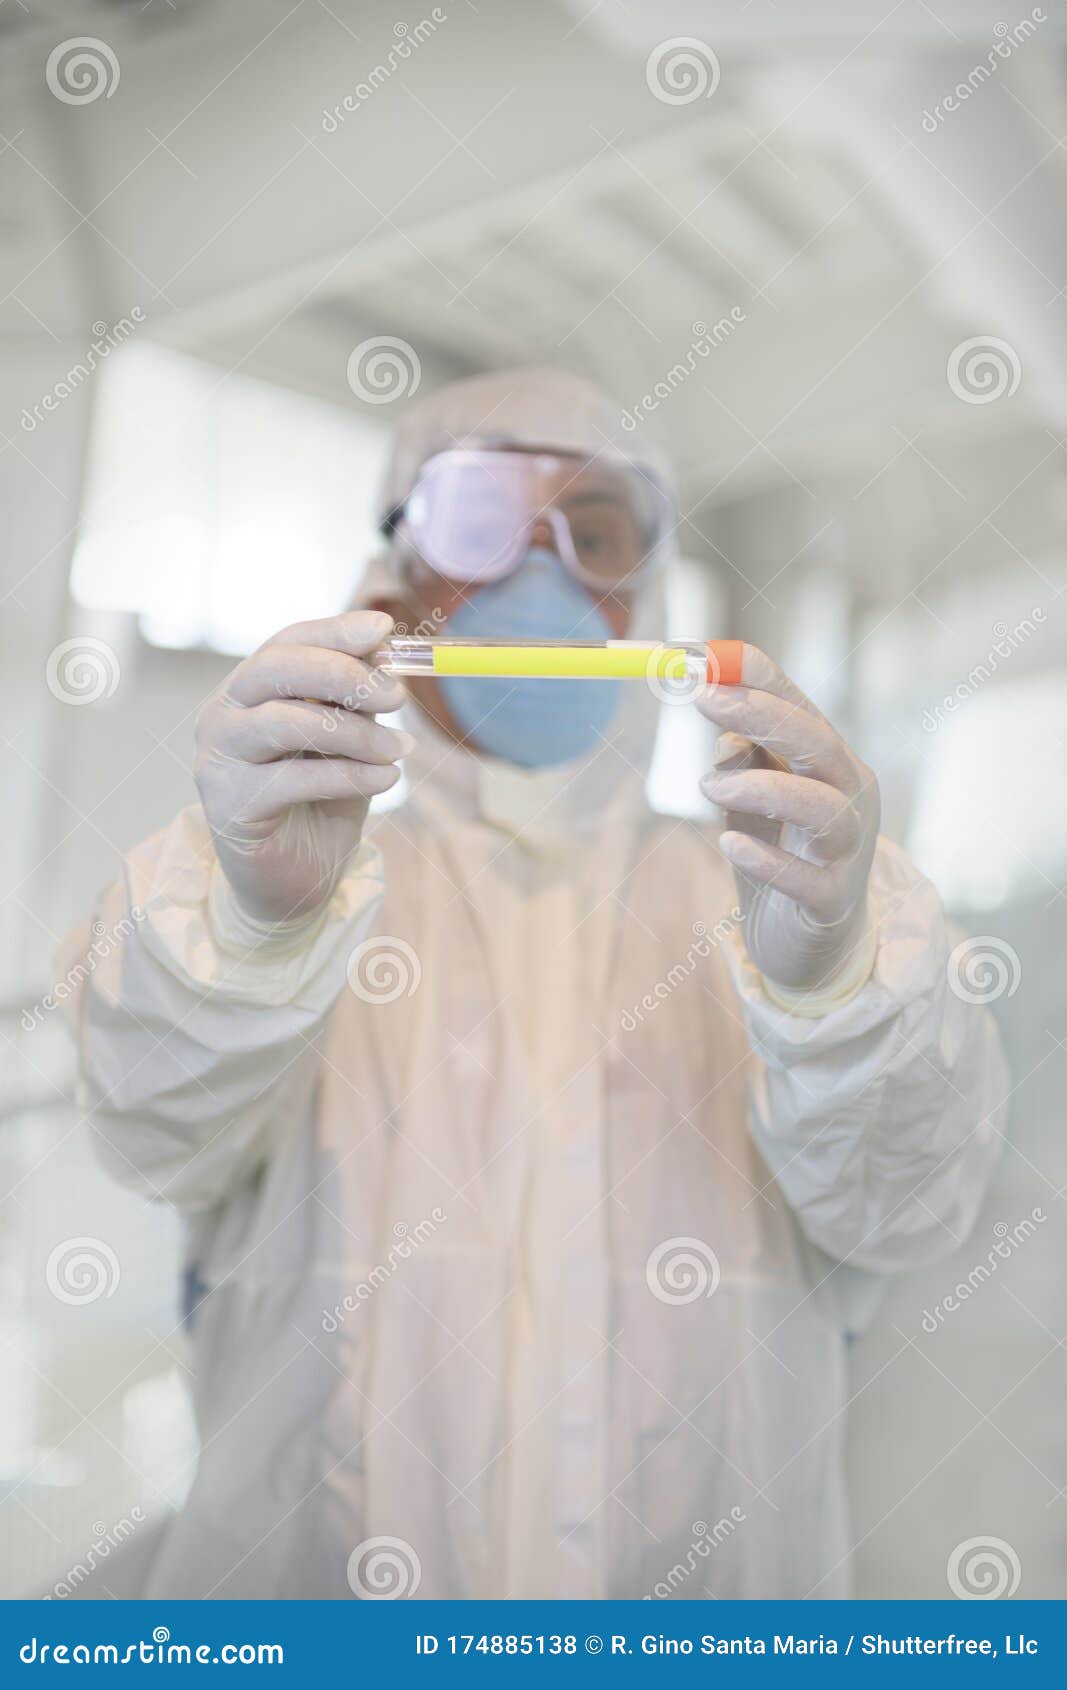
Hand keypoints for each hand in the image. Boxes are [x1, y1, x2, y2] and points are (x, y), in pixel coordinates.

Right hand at [194, 610, 410, 924]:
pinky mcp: (228, 805)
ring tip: (399, 750)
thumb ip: (356, 698)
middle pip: (276, 669)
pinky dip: (349, 776)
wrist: (293, 880)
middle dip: (345, 675)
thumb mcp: (347, 740)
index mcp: (249, 690)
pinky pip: (294, 779)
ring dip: (356, 732)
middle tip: (398, 695)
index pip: (287, 642)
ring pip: (286, 723)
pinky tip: (386, 780)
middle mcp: (222, 715)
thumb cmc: (319, 802)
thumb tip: (385, 651)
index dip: (335, 631)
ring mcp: (218, 759)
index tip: (384, 629)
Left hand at [697, 644, 879, 991]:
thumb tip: (725, 736)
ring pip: (821, 806)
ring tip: (707, 785)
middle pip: (819, 745)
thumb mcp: (751, 805)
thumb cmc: (780, 858)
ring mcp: (848, 851)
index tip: (709, 656)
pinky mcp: (832, 901)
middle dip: (762, 715)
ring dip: (759, 786)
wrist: (807, 944)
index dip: (760, 678)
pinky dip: (767, 857)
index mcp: (830, 764)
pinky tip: (729, 843)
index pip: (801, 707)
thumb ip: (742, 768)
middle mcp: (850, 798)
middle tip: (703, 699)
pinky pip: (804, 876)